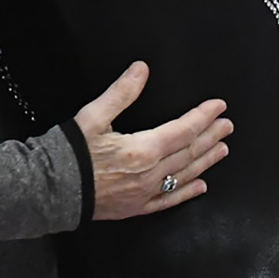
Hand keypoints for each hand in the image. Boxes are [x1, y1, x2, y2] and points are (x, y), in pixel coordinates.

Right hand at [75, 62, 232, 219]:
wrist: (50, 190)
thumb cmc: (70, 153)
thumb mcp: (93, 116)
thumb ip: (121, 93)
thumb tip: (141, 70)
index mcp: (142, 149)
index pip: (183, 130)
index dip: (203, 117)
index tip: (219, 106)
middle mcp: (150, 173)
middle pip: (189, 152)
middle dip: (211, 136)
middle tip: (227, 125)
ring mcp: (145, 193)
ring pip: (185, 175)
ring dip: (206, 160)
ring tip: (222, 150)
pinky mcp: (136, 207)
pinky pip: (169, 200)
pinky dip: (187, 192)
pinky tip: (200, 186)